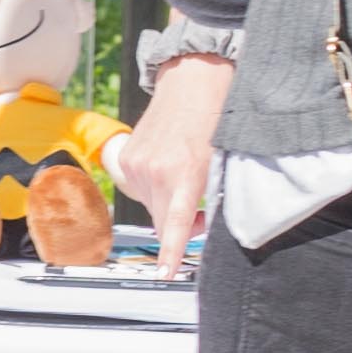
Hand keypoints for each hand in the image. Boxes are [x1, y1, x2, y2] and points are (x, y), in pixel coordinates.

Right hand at [115, 52, 234, 265]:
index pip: (174, 223)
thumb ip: (214, 195)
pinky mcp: (127, 156)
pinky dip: (155, 186)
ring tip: (186, 182)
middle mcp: (155, 171)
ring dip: (167, 203)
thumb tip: (204, 223)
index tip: (165, 273)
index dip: (170, 251)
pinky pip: (139, 187)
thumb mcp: (224, 161)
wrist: (194, 79)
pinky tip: (170, 166)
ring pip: (150, 204)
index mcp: (185, 173)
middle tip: (204, 215)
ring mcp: (137, 164)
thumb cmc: (218, 117)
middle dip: (181, 224)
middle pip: (161, 219)